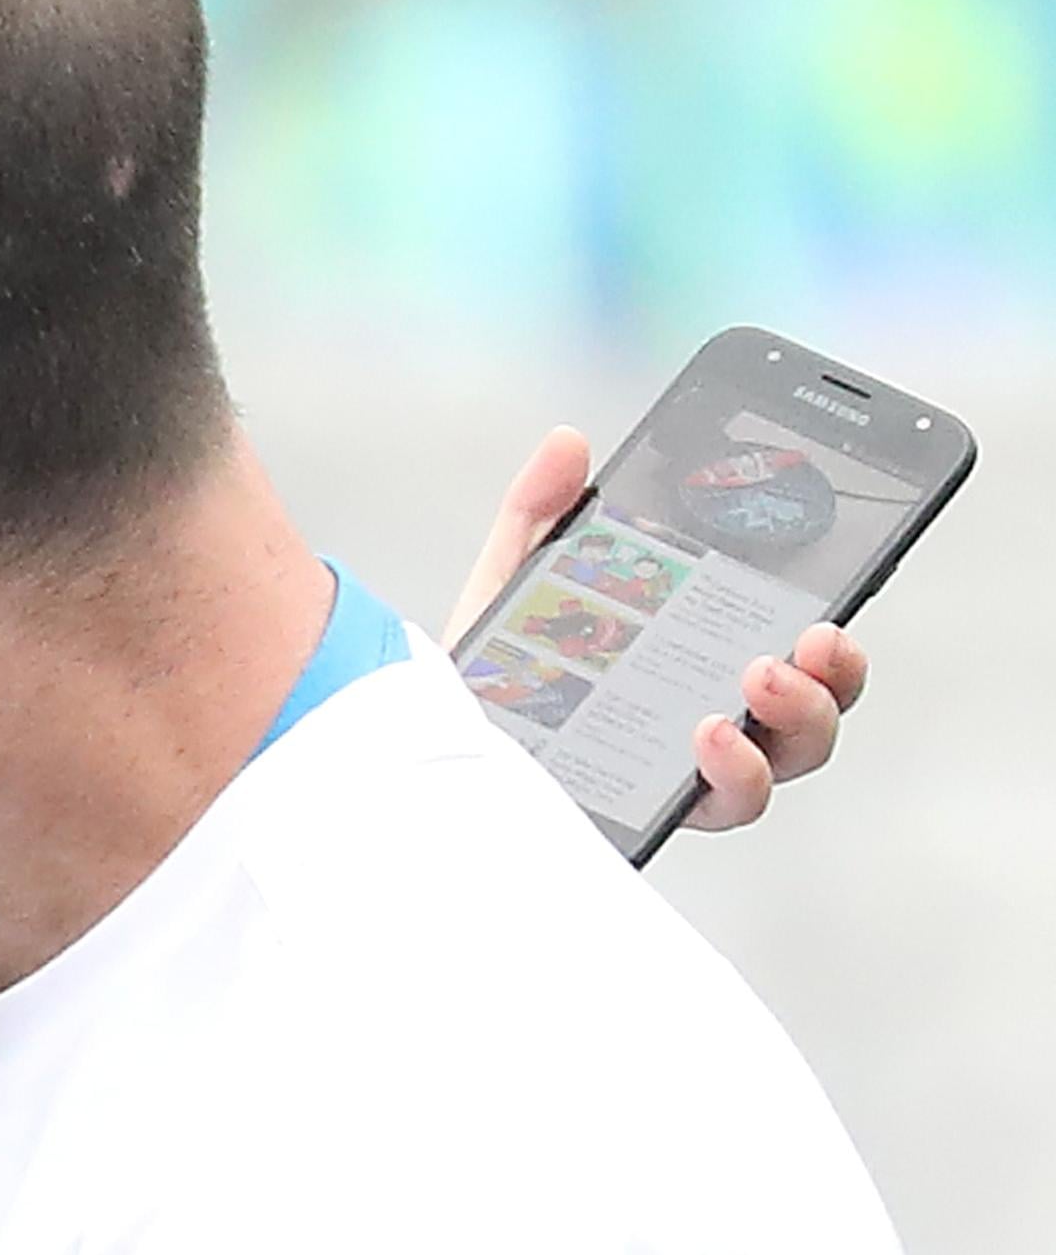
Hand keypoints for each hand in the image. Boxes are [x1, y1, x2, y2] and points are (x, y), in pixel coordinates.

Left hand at [448, 425, 867, 833]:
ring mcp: (685, 777)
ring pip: (781, 765)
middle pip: (810, 714)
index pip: (795, 653)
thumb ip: (540, 510)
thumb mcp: (513, 579)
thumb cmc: (490, 666)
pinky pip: (715, 805)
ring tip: (759, 676)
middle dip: (834, 678)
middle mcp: (711, 728)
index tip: (836, 603)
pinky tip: (704, 733)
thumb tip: (569, 440)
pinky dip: (730, 772)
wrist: (419, 741)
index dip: (834, 639)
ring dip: (797, 717)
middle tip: (816, 639)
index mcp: (698, 665)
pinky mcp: (651, 814)